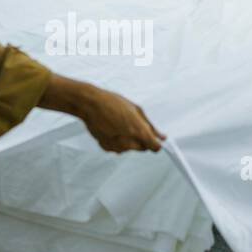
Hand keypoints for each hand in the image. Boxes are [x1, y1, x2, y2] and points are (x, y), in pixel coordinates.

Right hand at [41, 75, 164, 152]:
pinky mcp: (106, 148)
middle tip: (131, 124)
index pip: (154, 148)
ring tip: (118, 124)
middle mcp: (128, 143)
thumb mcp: (136, 110)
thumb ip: (151, 126)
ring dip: (128, 140)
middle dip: (141, 139)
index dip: (155, 143)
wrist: (90, 104)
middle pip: (142, 148)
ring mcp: (116, 147)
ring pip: (129, 148)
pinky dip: (116, 141)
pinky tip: (110, 128)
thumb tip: (161, 136)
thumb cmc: (112, 103)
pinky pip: (117, 147)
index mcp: (138, 132)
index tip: (155, 140)